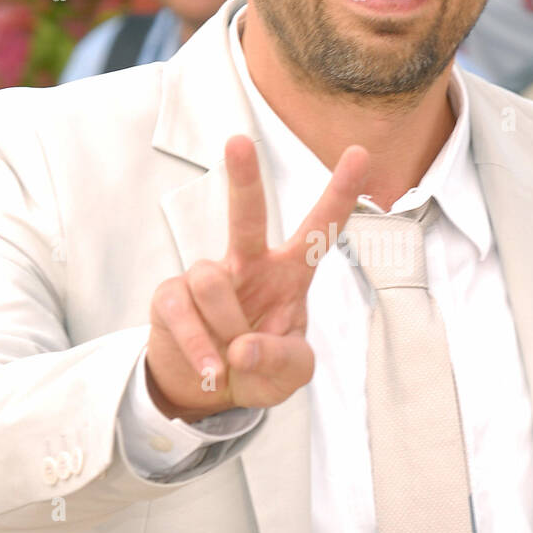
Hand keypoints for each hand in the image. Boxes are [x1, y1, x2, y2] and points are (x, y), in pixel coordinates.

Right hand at [146, 135, 368, 420]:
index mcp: (290, 274)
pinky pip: (182, 309)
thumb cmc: (260, 367)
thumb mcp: (291, 374)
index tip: (361, 154)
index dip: (341, 193)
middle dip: (244, 178)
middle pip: (248, 215)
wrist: (209, 391)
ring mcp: (208, 277)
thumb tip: (243, 347)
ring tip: (231, 359)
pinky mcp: (172, 296)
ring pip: (211, 280)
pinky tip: (212, 368)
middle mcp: (249, 265)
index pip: (319, 229)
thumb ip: (282, 360)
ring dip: (226, 327)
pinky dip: (199, 345)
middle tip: (238, 141)